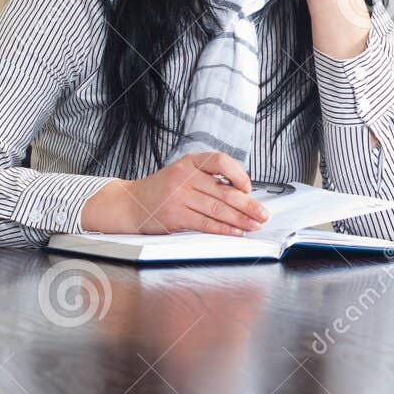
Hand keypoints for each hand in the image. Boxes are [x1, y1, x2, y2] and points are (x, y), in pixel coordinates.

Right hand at [80, 152, 269, 235]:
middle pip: (224, 190)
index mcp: (188, 162)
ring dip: (240, 220)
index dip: (239, 174)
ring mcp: (179, 197)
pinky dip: (224, 229)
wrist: (130, 204)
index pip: (220, 161)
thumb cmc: (161, 190)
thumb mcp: (181, 173)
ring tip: (255, 225)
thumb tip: (241, 194)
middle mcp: (184, 177)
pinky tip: (236, 232)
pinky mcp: (175, 217)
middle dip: (248, 205)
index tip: (248, 188)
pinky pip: (206, 224)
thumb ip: (207, 179)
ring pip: (217, 209)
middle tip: (263, 214)